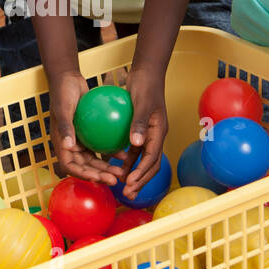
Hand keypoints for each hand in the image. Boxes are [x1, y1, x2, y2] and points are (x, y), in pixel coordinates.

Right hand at [49, 71, 127, 185]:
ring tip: (123, 170)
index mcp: (61, 143)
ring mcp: (80, 140)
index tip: (99, 178)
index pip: (71, 166)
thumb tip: (69, 147)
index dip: (84, 175)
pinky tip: (126, 153)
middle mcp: (70, 145)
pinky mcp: (89, 134)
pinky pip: (101, 145)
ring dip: (107, 167)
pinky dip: (112, 150)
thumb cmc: (63, 92)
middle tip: (116, 178)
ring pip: (95, 159)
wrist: (69, 79)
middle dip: (100, 175)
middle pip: (85, 166)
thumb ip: (66, 127)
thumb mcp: (63, 108)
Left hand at [109, 63, 167, 200]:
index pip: (151, 160)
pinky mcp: (138, 131)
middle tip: (127, 193)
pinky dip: (123, 159)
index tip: (129, 184)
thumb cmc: (145, 86)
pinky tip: (110, 164)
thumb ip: (139, 124)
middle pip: (149, 165)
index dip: (141, 174)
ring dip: (131, 173)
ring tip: (119, 184)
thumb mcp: (142, 104)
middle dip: (140, 181)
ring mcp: (147, 135)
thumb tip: (136, 144)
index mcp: (158, 133)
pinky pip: (131, 149)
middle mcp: (154, 137)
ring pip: (140, 160)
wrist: (146, 74)